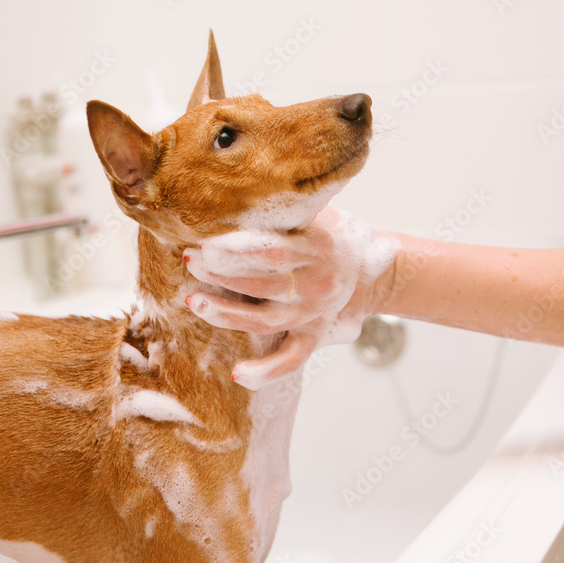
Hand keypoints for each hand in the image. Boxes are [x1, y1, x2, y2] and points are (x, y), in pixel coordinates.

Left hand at [183, 207, 398, 388]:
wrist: (373, 272)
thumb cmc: (331, 235)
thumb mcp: (316, 213)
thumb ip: (283, 209)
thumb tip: (231, 188)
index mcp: (316, 248)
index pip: (271, 250)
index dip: (235, 248)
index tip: (204, 241)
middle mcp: (316, 284)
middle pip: (261, 284)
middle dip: (220, 273)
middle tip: (190, 261)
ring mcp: (313, 314)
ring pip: (265, 321)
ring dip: (226, 314)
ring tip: (194, 302)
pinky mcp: (312, 336)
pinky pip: (290, 360)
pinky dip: (265, 372)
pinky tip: (237, 374)